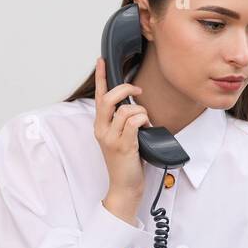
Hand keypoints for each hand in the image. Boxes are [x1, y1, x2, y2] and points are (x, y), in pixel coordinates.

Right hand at [94, 57, 148, 219]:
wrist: (124, 187)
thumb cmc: (126, 163)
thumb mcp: (120, 138)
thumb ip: (123, 122)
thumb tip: (135, 107)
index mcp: (100, 126)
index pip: (99, 97)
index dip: (102, 77)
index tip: (102, 61)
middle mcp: (102, 130)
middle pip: (109, 98)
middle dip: (126, 88)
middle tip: (138, 91)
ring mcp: (111, 138)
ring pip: (127, 109)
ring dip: (142, 112)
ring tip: (146, 122)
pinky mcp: (123, 145)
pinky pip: (135, 121)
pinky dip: (145, 120)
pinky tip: (148, 128)